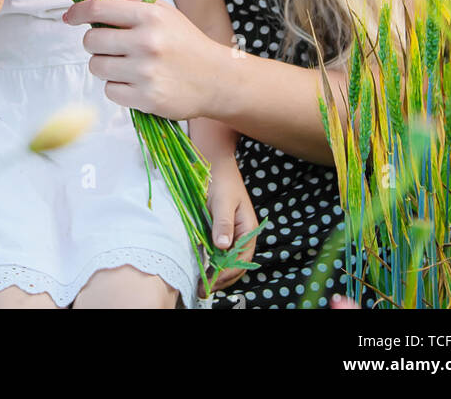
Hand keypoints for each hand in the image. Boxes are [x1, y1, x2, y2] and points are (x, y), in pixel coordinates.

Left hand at [62, 0, 226, 119]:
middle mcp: (147, 42)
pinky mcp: (147, 99)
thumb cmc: (185, 41)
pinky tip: (135, 83)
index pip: (98, 8)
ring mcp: (146, 73)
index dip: (77, 11)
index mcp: (149, 16)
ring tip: (126, 65)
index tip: (70, 17)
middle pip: (91, 41)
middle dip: (95, 43)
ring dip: (105, 66)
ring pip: (97, 67)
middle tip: (111, 46)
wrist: (217, 79)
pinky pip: (109, 91)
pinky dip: (117, 88)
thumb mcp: (162, 10)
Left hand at [202, 157, 259, 295]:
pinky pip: (220, 251)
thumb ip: (223, 223)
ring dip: (218, 272)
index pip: (241, 259)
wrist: (214, 161)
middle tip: (204, 288)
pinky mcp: (222, 230)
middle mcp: (243, 234)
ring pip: (229, 260)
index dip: (227, 273)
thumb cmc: (220, 179)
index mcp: (248, 228)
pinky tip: (203, 266)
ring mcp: (233, 233)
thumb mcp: (221, 201)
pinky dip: (213, 262)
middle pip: (237, 264)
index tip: (211, 281)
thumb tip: (222, 246)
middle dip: (222, 278)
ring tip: (203, 283)